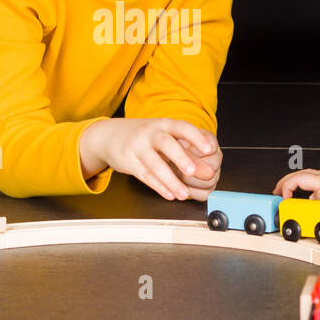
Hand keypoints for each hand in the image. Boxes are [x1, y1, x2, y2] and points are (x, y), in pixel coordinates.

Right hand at [80, 118, 219, 199]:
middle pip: (165, 144)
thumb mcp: (164, 136)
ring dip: (170, 180)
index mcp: (164, 125)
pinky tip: (169, 194)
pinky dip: (157, 186)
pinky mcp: (128, 161)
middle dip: (180, 157)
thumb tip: (208, 171)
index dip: (196, 137)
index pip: (182, 127)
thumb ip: (186, 152)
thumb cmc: (144, 137)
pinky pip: (144, 175)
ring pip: (154, 164)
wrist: (110, 135)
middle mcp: (150, 133)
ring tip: (183, 193)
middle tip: (193, 171)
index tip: (209, 149)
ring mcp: (137, 147)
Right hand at [272, 161, 319, 205]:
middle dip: (282, 184)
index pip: (296, 181)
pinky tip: (303, 188)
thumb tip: (309, 200)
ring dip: (290, 183)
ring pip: (302, 177)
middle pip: (295, 177)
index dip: (286, 190)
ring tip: (284, 191)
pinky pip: (310, 180)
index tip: (283, 200)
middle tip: (275, 193)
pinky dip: (301, 184)